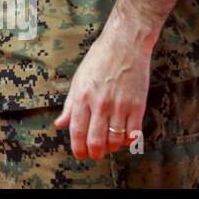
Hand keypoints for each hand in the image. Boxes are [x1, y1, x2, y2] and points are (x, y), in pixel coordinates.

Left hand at [53, 29, 151, 159]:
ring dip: (112, 147)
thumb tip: (59, 124)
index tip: (80, 155)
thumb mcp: (78, 80)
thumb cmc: (99, 59)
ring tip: (109, 145)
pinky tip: (124, 138)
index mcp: (82, 96)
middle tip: (95, 154)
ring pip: (115, 139)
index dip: (78, 148)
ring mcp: (120, 105)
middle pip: (96, 140)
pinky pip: (134, 133)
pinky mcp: (138, 105)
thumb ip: (70, 105)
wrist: (125, 44)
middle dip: (94, 152)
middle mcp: (100, 103)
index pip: (77, 131)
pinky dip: (128, 141)